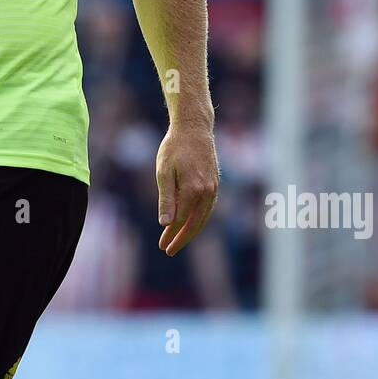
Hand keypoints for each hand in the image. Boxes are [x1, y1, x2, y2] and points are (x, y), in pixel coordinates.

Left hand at [155, 122, 218, 255]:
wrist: (194, 128)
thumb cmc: (174, 147)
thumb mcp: (164, 171)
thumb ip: (166, 198)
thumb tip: (165, 223)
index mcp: (193, 190)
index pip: (181, 220)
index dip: (170, 234)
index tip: (162, 245)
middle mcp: (207, 192)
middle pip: (195, 223)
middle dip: (182, 238)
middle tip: (169, 250)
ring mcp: (213, 188)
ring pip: (204, 217)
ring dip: (192, 231)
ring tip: (179, 240)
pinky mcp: (215, 183)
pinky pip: (209, 207)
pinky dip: (200, 218)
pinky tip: (191, 223)